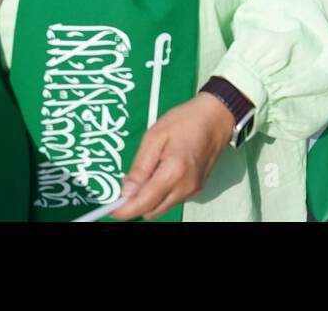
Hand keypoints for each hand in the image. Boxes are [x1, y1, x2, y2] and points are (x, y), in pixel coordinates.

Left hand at [110, 93, 232, 220]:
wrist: (217, 115)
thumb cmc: (185, 120)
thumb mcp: (155, 136)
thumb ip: (140, 166)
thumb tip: (125, 192)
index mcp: (173, 172)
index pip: (144, 204)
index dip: (124, 211)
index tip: (110, 209)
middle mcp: (185, 187)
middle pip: (152, 211)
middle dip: (136, 205)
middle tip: (125, 187)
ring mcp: (194, 189)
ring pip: (163, 207)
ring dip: (149, 200)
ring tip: (144, 176)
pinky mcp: (198, 188)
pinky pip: (173, 199)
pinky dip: (161, 194)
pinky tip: (159, 174)